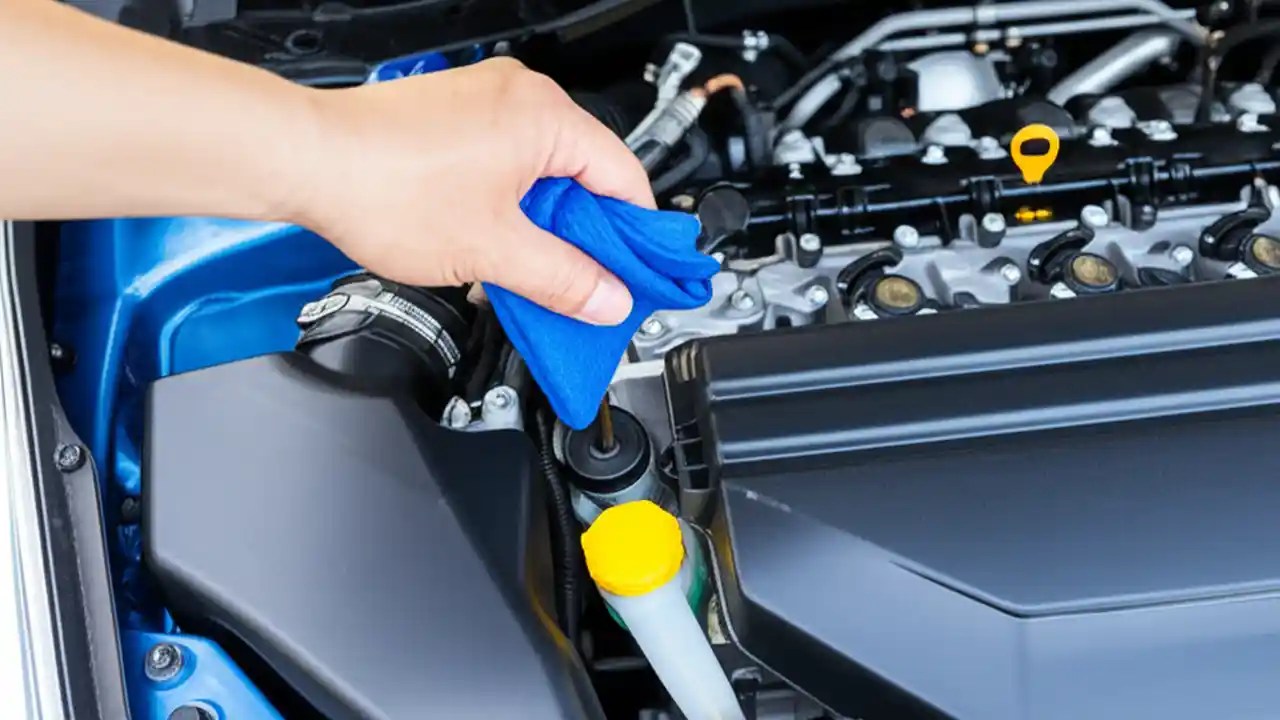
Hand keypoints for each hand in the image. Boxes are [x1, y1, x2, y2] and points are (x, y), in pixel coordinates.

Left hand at [295, 58, 652, 324]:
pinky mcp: (453, 118)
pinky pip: (505, 163)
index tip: (635, 276)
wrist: (304, 162)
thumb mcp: (494, 250)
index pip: (625, 178)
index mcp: (545, 117)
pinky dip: (510, 205)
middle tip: (586, 285)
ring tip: (533, 271)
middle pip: (585, 175)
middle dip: (585, 236)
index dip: (634, 237)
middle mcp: (519, 97)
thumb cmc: (385, 185)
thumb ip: (564, 279)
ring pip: (542, 173)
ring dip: (544, 225)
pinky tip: (497, 243)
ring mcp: (483, 103)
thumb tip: (607, 298)